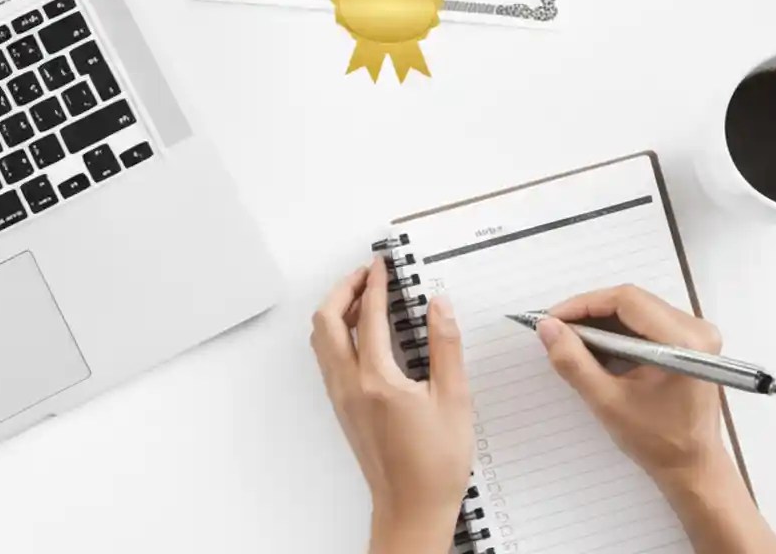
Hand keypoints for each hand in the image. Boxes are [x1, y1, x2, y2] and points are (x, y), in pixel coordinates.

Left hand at [310, 258, 471, 553]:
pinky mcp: (343, 409)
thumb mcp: (454, 400)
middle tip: (367, 274)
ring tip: (364, 297)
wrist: (411, 509)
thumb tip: (438, 305)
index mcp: (376, 381)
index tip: (382, 265)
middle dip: (344, 289)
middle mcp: (349, 386)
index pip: (369, 317)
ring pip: (321, 340)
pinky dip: (337, 333)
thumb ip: (445, 346)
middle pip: (326, 321)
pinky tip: (362, 333)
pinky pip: (328, 359)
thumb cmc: (436, 465)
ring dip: (337, 310)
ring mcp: (341, 398)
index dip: (376, 284)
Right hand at [537, 286, 775, 553]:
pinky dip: (617, 330)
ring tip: (572, 339)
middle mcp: (696, 329)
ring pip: (637, 309)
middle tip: (557, 330)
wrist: (693, 465)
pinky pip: (646, 322)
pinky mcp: (691, 342)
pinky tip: (596, 347)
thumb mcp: (606, 402)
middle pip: (632, 301)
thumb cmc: (654, 440)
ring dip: (601, 321)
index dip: (584, 304)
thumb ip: (573, 361)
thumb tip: (546, 326)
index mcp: (683, 341)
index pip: (626, 300)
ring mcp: (696, 334)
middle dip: (590, 312)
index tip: (552, 320)